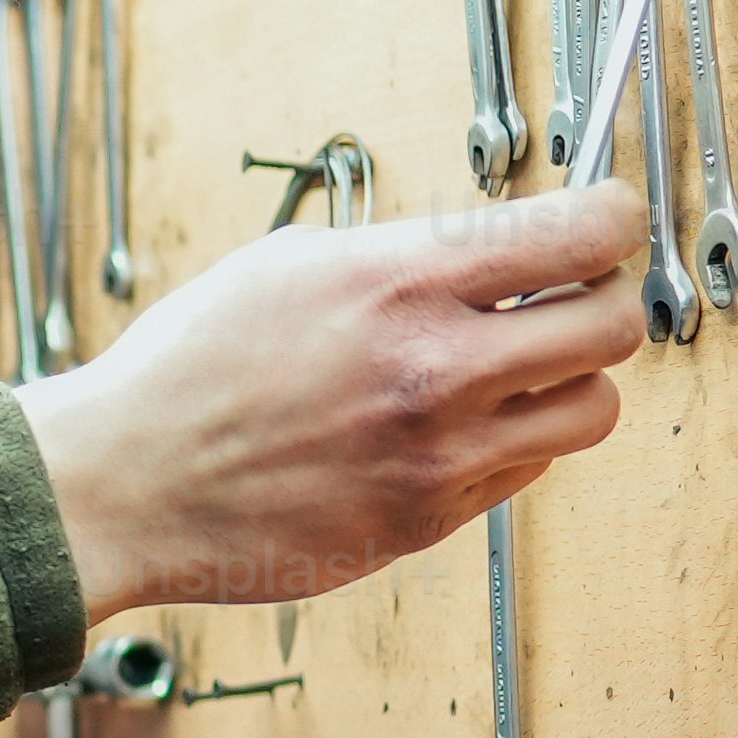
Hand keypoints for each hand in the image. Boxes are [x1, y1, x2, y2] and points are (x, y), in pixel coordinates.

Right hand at [16, 182, 646, 623]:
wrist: (123, 484)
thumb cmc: (188, 371)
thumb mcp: (293, 265)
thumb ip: (405, 258)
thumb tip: (491, 253)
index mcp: (400, 282)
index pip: (580, 231)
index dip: (612, 217)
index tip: (605, 218)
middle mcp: (435, 369)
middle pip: (613, 326)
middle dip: (602, 301)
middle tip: (571, 296)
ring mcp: (438, 455)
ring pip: (593, 411)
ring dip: (569, 383)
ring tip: (516, 372)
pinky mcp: (427, 521)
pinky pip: (523, 471)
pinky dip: (509, 443)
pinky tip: (451, 427)